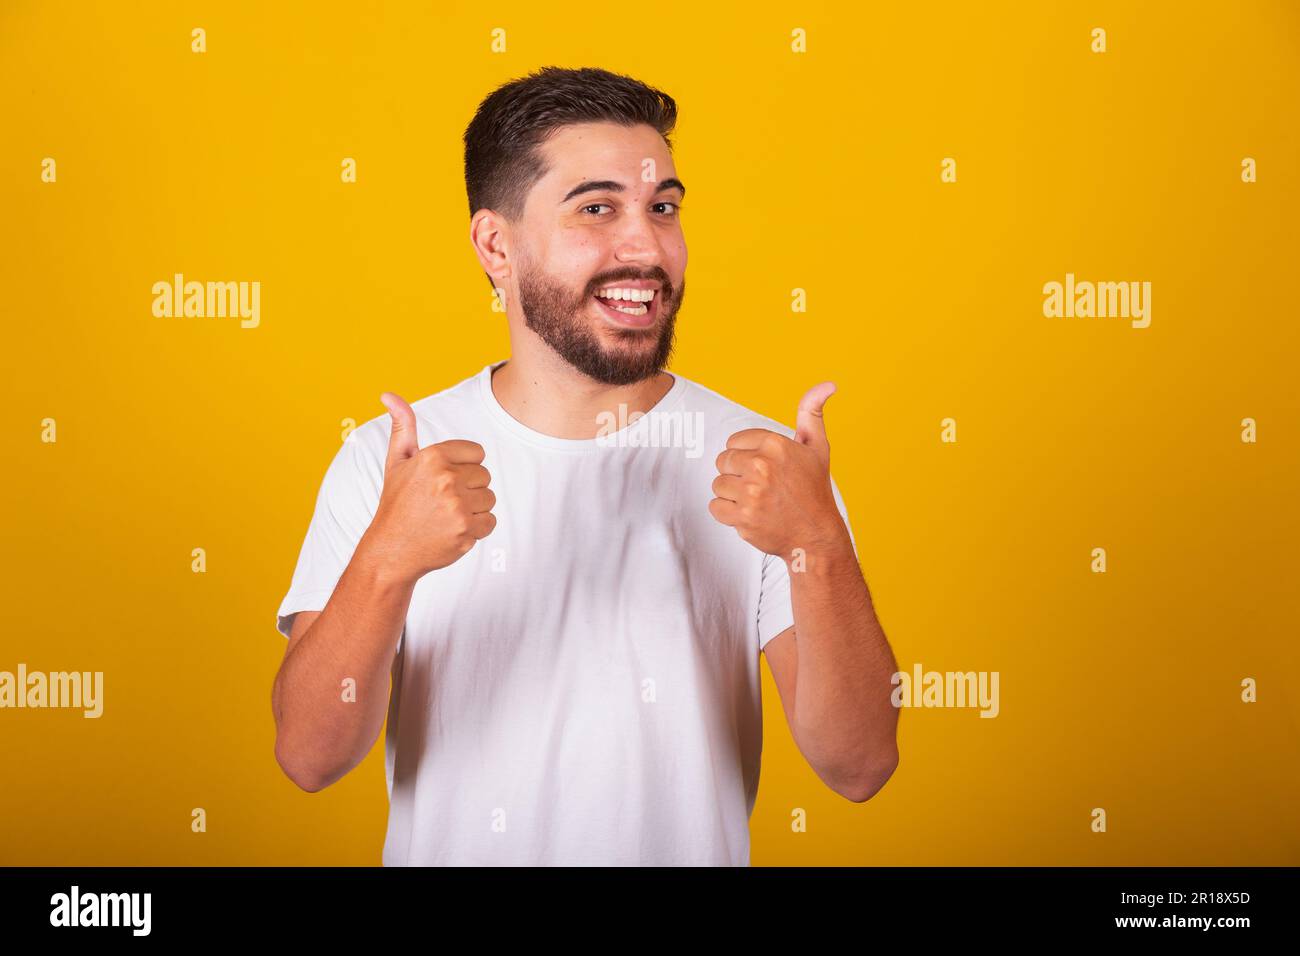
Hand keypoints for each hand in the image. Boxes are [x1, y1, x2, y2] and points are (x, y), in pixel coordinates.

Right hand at [361, 391, 496, 582]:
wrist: (391, 551)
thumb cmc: (396, 504)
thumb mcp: (397, 462)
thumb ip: (403, 427)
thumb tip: (388, 394)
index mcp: (433, 457)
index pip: (477, 453)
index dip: (463, 467)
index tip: (444, 480)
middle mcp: (446, 479)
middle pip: (485, 476)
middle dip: (468, 488)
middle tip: (441, 501)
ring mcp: (457, 506)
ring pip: (490, 499)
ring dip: (474, 509)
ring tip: (447, 516)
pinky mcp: (466, 531)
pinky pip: (490, 522)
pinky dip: (476, 529)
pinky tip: (452, 530)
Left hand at [708, 381, 845, 558]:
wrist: (816, 536)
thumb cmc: (814, 491)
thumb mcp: (818, 447)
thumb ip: (812, 412)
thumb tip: (828, 384)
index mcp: (776, 444)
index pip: (734, 441)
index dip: (746, 455)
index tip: (764, 468)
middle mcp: (762, 466)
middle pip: (723, 461)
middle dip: (738, 474)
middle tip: (761, 486)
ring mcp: (751, 493)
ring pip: (718, 484)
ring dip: (733, 494)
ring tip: (757, 501)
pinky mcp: (743, 517)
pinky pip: (715, 507)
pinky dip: (729, 513)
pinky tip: (750, 514)